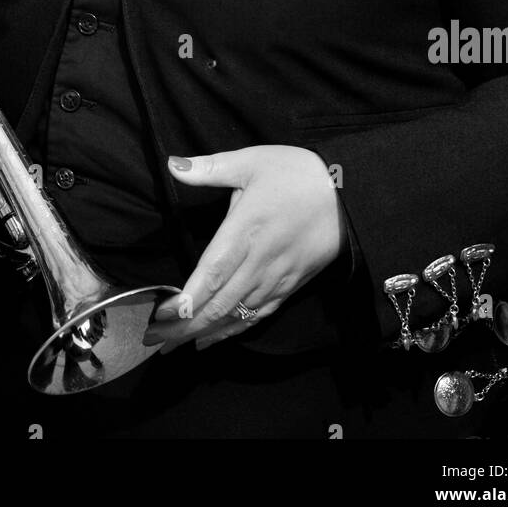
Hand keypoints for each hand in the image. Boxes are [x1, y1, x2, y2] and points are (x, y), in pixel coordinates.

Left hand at [144, 145, 343, 353]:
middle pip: (219, 301)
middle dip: (187, 324)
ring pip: (238, 313)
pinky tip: (215, 338)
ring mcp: (276, 276)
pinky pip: (259, 314)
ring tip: (178, 345)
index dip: (187, 299)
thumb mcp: (252, 161)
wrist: (349, 194)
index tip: (162, 316)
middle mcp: (259, 260)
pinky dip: (235, 330)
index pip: (211, 273)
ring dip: (207, 331)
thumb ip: (211, 167)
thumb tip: (173, 165)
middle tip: (158, 341)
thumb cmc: (296, 173)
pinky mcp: (291, 284)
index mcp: (245, 229)